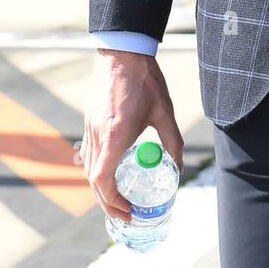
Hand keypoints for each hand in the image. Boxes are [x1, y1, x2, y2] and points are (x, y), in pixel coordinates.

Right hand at [81, 50, 183, 222]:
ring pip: (88, 169)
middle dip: (108, 203)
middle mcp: (98, 134)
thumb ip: (173, 141)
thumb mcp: (164, 111)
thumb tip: (179, 166)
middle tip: (126, 215)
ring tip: (119, 200)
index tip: (129, 209)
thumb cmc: (145, 79)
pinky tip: (110, 173)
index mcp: (116, 133)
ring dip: (101, 189)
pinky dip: (97, 171)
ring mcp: (90, 128)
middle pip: (93, 180)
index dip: (113, 200)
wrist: (122, 52)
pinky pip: (89, 154)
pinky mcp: (89, 122)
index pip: (103, 178)